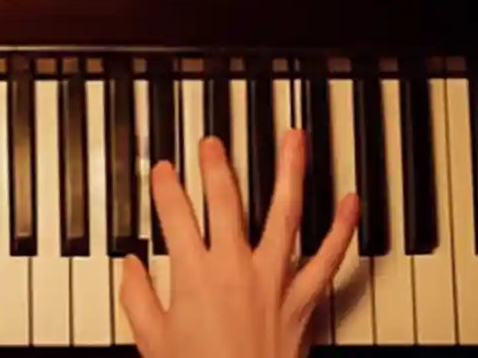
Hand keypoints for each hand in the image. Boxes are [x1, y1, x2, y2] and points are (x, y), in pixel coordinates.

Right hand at [120, 130, 359, 357]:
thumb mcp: (152, 339)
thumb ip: (136, 297)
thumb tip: (128, 265)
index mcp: (194, 275)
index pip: (176, 216)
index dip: (166, 188)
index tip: (163, 170)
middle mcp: (236, 268)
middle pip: (227, 202)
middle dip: (217, 167)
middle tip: (213, 142)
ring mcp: (273, 279)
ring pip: (285, 214)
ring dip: (290, 172)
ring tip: (293, 139)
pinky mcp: (302, 298)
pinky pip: (329, 258)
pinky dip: (342, 228)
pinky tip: (350, 201)